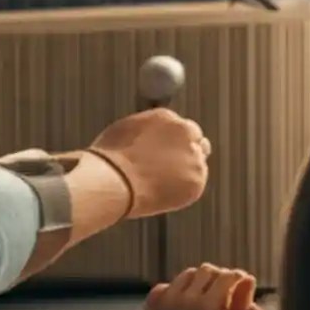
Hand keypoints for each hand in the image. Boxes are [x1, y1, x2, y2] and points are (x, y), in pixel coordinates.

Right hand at [86, 109, 210, 218]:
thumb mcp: (125, 130)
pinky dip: (185, 190)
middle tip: (173, 169)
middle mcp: (185, 132)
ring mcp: (194, 156)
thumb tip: (150, 138)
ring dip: (187, 172)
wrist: (113, 180)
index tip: (168, 153)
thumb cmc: (110, 159)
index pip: (182, 128)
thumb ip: (147, 131)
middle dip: (189, 153)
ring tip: (162, 184)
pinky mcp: (197, 179)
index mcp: (166, 117)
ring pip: (198, 164)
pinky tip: (165, 192)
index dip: (175, 142)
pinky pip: (196, 184)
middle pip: (198, 142)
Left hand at [144, 265, 265, 309]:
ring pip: (185, 276)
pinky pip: (165, 288)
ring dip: (198, 283)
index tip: (242, 288)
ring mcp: (164, 304)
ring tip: (205, 300)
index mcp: (209, 305)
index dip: (239, 279)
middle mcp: (184, 298)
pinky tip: (184, 307)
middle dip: (219, 279)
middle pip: (206, 271)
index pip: (228, 275)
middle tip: (225, 296)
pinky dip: (176, 292)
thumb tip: (247, 282)